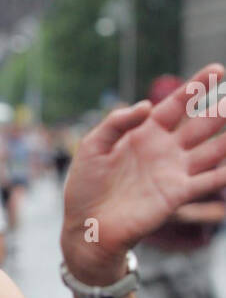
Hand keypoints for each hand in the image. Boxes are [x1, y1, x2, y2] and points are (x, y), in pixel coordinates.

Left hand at [61, 63, 225, 278]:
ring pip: (212, 150)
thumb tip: (146, 105)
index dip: (197, 87)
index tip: (218, 70)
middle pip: (200, 124)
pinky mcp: (176, 195)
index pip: (176, 105)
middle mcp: (164, 150)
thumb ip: (117, 122)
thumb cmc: (85, 187)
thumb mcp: (92, 146)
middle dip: (221, 109)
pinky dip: (223, 173)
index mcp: (144, 133)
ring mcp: (173, 172)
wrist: (85, 226)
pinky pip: (207, 181)